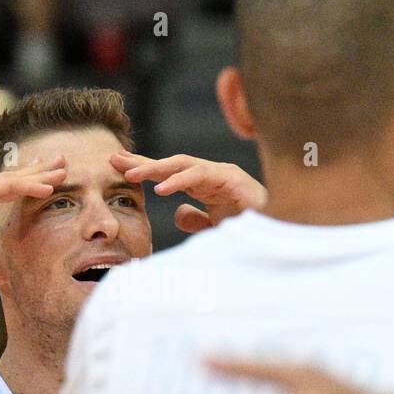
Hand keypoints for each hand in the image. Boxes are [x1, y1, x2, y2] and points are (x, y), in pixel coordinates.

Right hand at [0, 157, 66, 278]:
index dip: (21, 182)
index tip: (42, 178)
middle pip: (9, 177)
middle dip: (36, 170)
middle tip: (60, 162)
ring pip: (12, 178)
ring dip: (40, 174)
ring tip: (64, 169)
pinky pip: (8, 188)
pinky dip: (30, 186)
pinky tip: (49, 187)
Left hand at [110, 152, 266, 232]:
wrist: (279, 234)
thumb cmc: (249, 228)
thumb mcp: (213, 227)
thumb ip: (196, 219)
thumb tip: (178, 214)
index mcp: (204, 183)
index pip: (168, 172)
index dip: (143, 169)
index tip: (117, 167)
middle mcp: (211, 174)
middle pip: (170, 164)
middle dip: (142, 162)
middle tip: (114, 160)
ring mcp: (222, 174)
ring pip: (182, 164)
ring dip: (154, 168)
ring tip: (131, 175)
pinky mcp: (232, 179)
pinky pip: (201, 176)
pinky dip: (179, 180)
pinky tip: (161, 189)